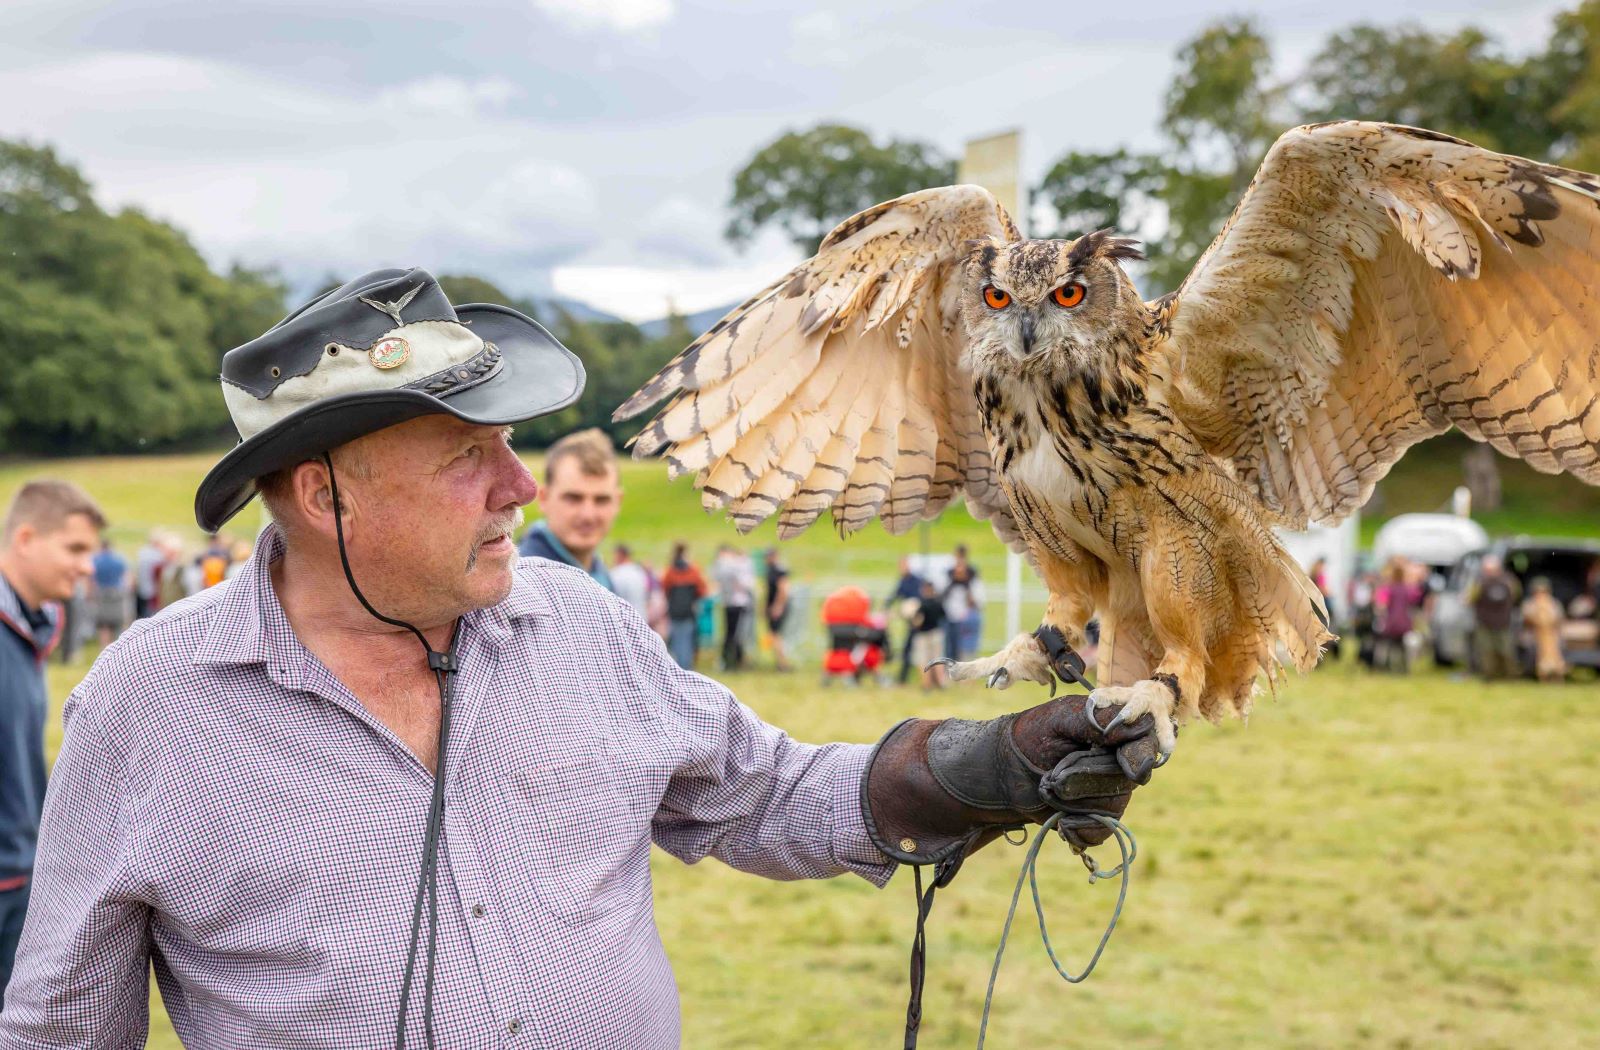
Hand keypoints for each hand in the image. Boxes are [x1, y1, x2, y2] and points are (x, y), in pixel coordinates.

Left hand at [862, 694, 1160, 867]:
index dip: (1143, 754)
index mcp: (1111, 725)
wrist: (993, 774)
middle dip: (1085, 779)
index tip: (1131, 767)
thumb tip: (1135, 733)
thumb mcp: (1059, 719)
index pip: (1148, 737)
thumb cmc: (1023, 737)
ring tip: (1046, 790)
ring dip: (1074, 803)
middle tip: (1051, 775)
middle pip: (1128, 779)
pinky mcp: (1094, 817)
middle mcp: (1115, 757)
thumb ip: (1099, 719)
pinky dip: (1077, 830)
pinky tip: (1057, 821)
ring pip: (1114, 807)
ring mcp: (1107, 789)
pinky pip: (1101, 832)